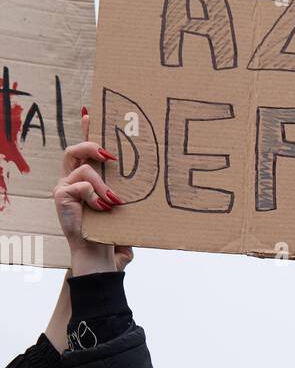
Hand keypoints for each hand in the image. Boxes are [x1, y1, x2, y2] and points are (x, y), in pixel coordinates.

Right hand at [53, 108, 125, 275]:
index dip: (87, 129)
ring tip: (114, 201)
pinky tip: (103, 208)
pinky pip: (79, 186)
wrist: (100, 256)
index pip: (86, 149)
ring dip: (102, 184)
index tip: (91, 111)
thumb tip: (160, 178)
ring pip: (83, 169)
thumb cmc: (114, 232)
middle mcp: (73, 179)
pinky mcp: (61, 197)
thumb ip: (130, 191)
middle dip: (91, 145)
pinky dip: (94, 196)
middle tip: (109, 155)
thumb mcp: (125, 207)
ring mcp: (65, 188)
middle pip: (75, 149)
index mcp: (87, 178)